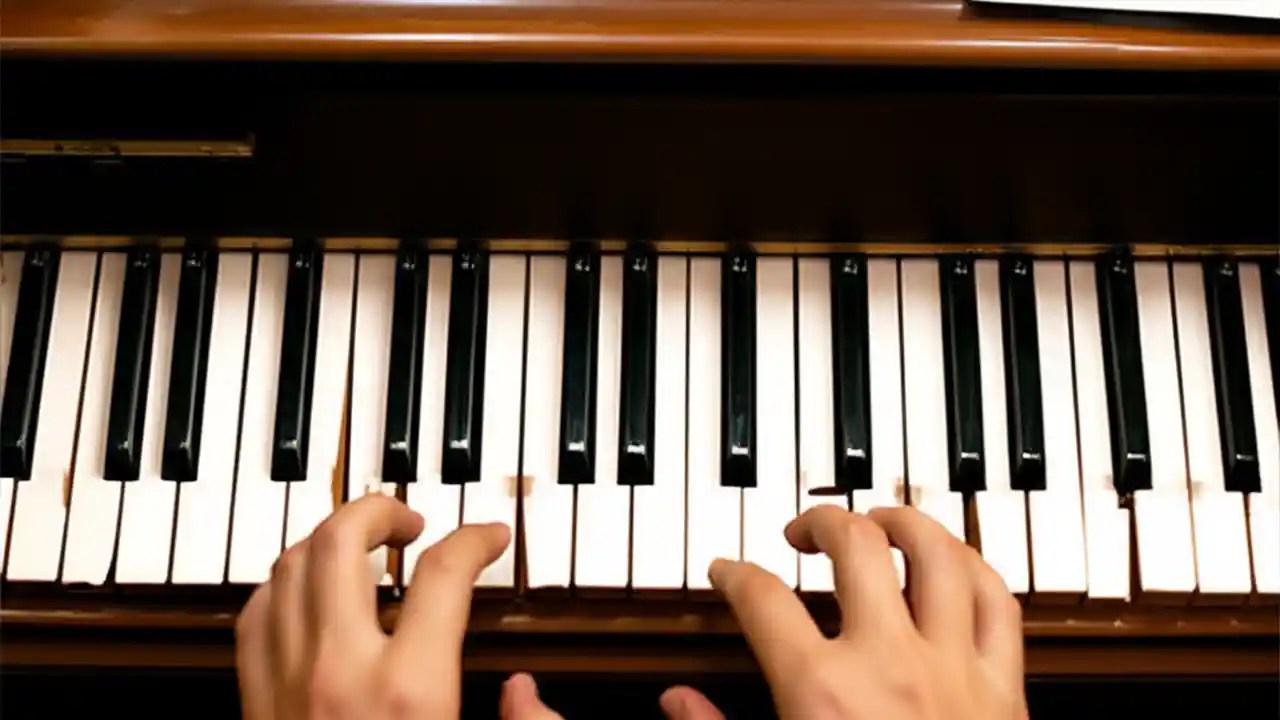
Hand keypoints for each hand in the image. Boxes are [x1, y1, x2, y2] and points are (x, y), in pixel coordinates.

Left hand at [235, 493, 510, 719]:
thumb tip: (524, 694)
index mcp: (409, 692)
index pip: (441, 576)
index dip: (473, 540)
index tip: (487, 536)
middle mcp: (339, 675)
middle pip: (341, 543)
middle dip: (378, 510)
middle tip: (407, 521)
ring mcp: (286, 686)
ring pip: (289, 568)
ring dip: (327, 539)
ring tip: (357, 544)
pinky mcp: (254, 706)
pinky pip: (254, 617)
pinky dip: (281, 586)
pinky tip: (305, 591)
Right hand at [501, 504, 1026, 719]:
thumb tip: (677, 704)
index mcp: (821, 693)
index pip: (762, 598)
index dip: (735, 573)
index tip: (729, 571)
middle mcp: (889, 665)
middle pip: (855, 545)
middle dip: (820, 520)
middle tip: (803, 530)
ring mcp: (953, 671)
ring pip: (939, 554)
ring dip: (904, 522)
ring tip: (879, 520)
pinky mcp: (1004, 692)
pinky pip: (998, 603)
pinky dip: (973, 569)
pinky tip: (952, 564)